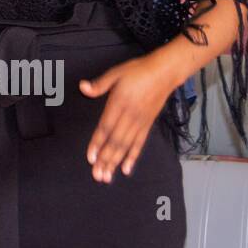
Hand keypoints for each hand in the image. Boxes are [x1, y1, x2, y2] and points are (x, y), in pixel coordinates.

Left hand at [80, 55, 176, 182]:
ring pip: (126, 146)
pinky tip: (126, 169)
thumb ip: (100, 84)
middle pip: (115, 142)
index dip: (97, 143)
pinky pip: (139, 143)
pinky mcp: (148, 125)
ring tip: (108, 176)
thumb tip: (83, 87)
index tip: (91, 158)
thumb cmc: (138, 71)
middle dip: (106, 160)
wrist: (165, 73)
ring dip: (116, 162)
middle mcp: (130, 116)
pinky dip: (133, 157)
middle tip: (97, 176)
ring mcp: (140, 122)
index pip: (106, 127)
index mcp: (120, 103)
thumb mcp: (116, 73)